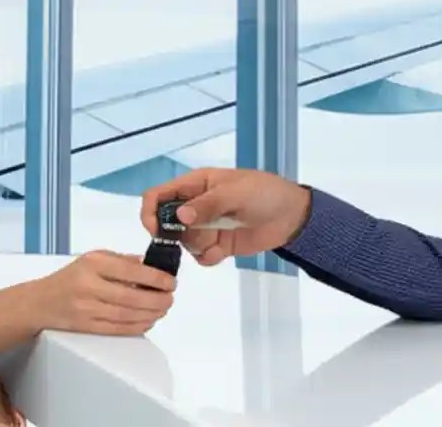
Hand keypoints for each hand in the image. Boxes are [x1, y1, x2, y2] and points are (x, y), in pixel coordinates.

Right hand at [32, 250, 175, 335]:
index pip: (130, 271)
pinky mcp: (86, 327)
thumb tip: (150, 265)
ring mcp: (87, 309)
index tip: (171, 282)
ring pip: (126, 315)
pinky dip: (137, 326)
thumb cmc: (70, 278)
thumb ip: (121, 261)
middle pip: (131, 297)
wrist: (40, 302)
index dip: (155, 278)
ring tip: (162, 309)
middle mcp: (89, 286)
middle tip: (170, 298)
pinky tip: (148, 321)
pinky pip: (117, 329)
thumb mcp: (92, 259)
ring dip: (150, 314)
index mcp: (92, 264)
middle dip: (157, 300)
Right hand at [140, 167, 311, 264]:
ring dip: (198, 246)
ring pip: (184, 243)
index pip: (158, 195)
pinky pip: (201, 256)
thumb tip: (180, 216)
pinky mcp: (218, 244)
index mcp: (195, 185)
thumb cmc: (264, 194)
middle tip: (198, 236)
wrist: (291, 216)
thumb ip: (208, 205)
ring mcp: (206, 226)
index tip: (155, 230)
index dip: (150, 212)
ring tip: (219, 240)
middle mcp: (196, 205)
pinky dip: (209, 257)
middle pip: (167, 224)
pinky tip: (224, 251)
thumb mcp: (236, 193)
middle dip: (178, 235)